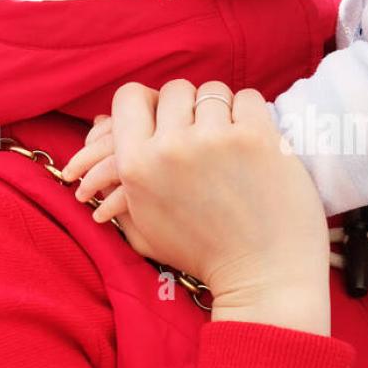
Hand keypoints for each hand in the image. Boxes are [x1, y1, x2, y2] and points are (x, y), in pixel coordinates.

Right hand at [60, 80, 331, 310]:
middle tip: (201, 131)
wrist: (262, 277)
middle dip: (187, 108)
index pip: (128, 97)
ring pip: (212, 92)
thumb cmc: (204, 255)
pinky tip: (252, 140)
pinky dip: (250, 114)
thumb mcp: (145, 228)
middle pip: (174, 90)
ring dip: (220, 110)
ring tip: (229, 138)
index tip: (164, 117)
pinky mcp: (257, 137)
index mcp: (136, 166)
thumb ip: (119, 187)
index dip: (147, 103)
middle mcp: (170, 148)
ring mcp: (215, 139)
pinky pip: (247, 97)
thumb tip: (105, 141)